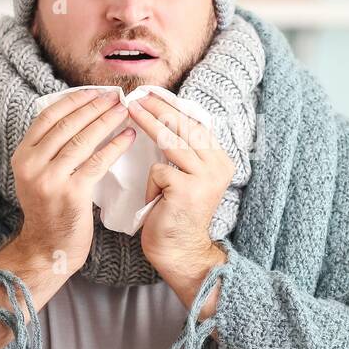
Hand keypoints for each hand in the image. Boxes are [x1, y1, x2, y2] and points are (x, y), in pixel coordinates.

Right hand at [8, 88, 134, 273]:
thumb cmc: (50, 210)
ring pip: (83, 140)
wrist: (48, 249)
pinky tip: (129, 136)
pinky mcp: (72, 193)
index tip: (95, 91)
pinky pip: (98, 162)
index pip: (48, 116)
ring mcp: (51, 179)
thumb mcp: (37, 175)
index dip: (74, 100)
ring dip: (107, 121)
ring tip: (124, 110)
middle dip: (94, 106)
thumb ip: (49, 149)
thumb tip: (78, 114)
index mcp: (22, 156)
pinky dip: (115, 146)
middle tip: (115, 96)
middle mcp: (32, 165)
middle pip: (67, 124)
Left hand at [128, 94, 234, 279]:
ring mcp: (205, 177)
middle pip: (184, 126)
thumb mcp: (185, 178)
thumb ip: (182, 152)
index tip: (151, 94)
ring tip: (129, 110)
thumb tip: (160, 116)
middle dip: (158, 107)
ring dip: (148, 123)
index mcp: (219, 160)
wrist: (181, 254)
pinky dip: (150, 183)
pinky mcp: (187, 189)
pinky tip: (154, 200)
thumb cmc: (175, 215)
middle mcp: (218, 165)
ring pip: (171, 140)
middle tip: (136, 96)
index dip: (172, 107)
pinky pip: (159, 170)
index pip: (195, 124)